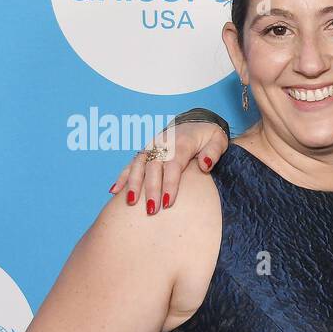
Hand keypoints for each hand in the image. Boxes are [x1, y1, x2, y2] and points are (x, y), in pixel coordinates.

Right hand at [108, 118, 229, 214]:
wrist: (196, 121)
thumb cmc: (208, 135)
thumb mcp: (218, 140)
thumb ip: (213, 152)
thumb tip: (205, 164)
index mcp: (181, 143)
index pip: (173, 165)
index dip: (170, 184)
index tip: (168, 203)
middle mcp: (163, 144)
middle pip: (153, 168)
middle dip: (150, 189)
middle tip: (151, 210)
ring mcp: (152, 147)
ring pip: (138, 165)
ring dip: (132, 184)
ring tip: (130, 202)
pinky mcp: (146, 151)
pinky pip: (131, 164)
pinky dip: (122, 177)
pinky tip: (114, 191)